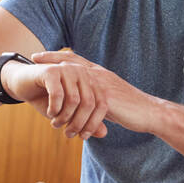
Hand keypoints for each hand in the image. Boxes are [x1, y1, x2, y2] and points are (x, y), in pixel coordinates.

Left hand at [26, 51, 161, 137]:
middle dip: (51, 62)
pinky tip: (70, 127)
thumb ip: (92, 93)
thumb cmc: (129, 106)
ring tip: (51, 119)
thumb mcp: (107, 95)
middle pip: (71, 64)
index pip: (74, 59)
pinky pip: (86, 108)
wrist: (150, 112)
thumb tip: (78, 98)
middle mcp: (99, 75)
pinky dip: (77, 119)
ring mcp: (103, 85)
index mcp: (98, 73)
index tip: (38, 55)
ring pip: (75, 89)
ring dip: (62, 104)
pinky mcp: (107, 100)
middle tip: (33, 60)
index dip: (55, 56)